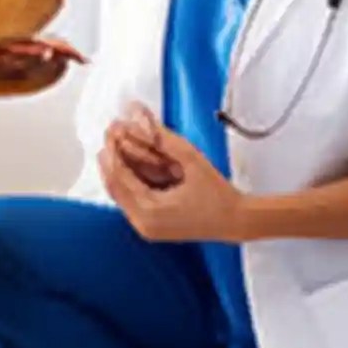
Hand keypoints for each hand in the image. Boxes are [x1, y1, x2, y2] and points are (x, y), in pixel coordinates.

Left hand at [97, 104, 245, 242]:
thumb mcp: (192, 161)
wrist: (236, 221)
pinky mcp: (151, 226)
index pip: (120, 178)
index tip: (111, 131)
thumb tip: (142, 120)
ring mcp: (146, 228)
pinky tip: (129, 163)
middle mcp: (143, 224)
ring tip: (117, 143)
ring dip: (119, 169)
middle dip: (111, 159)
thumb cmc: (218, 194)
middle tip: (110, 134)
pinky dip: (129, 181)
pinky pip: (131, 201)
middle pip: (115, 188)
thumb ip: (165, 141)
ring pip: (121, 194)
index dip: (113, 152)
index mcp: (151, 211)